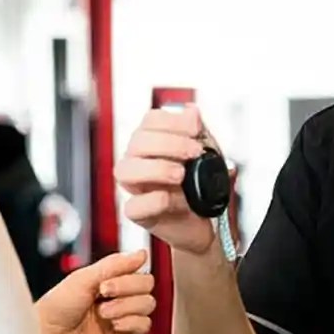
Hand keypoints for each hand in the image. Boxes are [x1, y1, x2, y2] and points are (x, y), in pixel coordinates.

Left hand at [36, 250, 155, 333]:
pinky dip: (132, 323)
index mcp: (109, 281)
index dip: (126, 274)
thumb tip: (142, 253)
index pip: (137, 270)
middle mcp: (119, 299)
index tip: (104, 282)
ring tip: (103, 313)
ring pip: (148, 304)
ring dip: (126, 306)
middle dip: (127, 288)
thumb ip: (115, 264)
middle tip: (104, 294)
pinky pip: (145, 326)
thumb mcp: (83, 278)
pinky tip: (114, 325)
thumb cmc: (56, 309)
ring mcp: (123, 319)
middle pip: (147, 285)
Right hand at [116, 104, 219, 254]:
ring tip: (180, 174)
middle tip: (194, 152)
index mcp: (152, 142)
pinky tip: (176, 199)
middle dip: (169, 143)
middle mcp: (138, 161)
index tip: (196, 130)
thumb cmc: (201, 184)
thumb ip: (198, 132)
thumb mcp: (206, 154)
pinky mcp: (139, 213)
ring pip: (125, 170)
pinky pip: (133, 206)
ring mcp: (136, 187)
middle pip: (137, 141)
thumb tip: (191, 111)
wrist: (208, 222)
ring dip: (156, 168)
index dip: (173, 121)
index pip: (150, 121)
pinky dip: (156, 200)